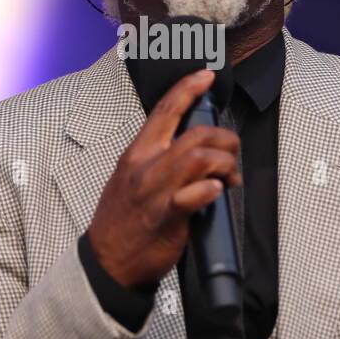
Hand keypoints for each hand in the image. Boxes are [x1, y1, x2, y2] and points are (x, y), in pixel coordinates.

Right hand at [87, 69, 241, 289]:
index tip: (206, 76)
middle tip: (232, 152)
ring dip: (225, 164)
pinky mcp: (167, 216)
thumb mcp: (128, 180)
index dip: (187, 88)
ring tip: (229, 178)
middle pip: (195, 134)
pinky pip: (196, 194)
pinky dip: (213, 189)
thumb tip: (185, 149)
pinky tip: (217, 192)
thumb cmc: (121, 222)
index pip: (164, 111)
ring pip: (200, 158)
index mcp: (136, 154)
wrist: (107, 263)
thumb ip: (154, 161)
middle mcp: (145, 167)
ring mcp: (156, 191)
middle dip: (225, 139)